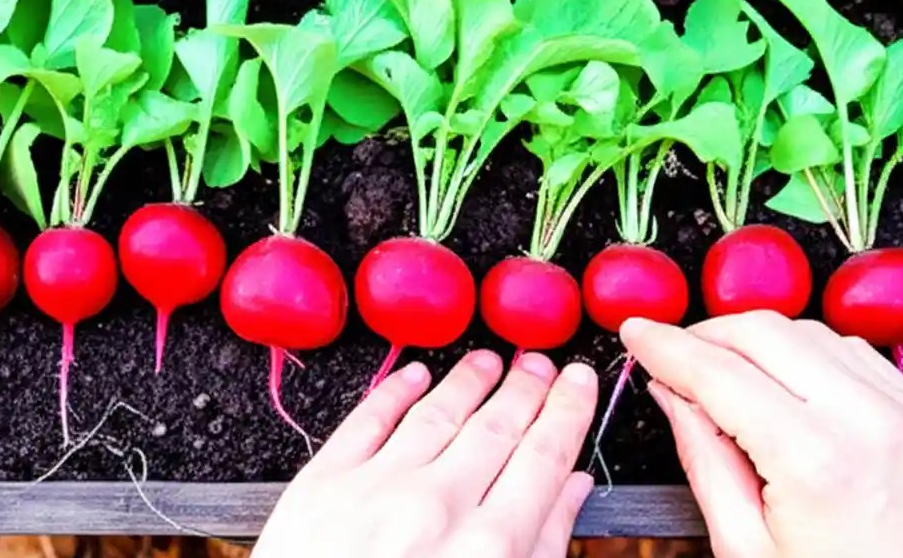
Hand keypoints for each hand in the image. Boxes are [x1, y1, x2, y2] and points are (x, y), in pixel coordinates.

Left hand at [253, 350, 598, 557]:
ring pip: (437, 412)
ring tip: (489, 362)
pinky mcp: (324, 485)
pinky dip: (396, 390)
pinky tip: (415, 375)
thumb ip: (542, 545)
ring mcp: (377, 490)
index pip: (544, 456)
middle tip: (539, 363)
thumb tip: (572, 489)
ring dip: (469, 379)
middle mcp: (437, 510)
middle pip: (496, 427)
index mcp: (489, 549)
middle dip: (525, 388)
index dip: (567, 411)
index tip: (578, 382)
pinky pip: (368, 420)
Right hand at [621, 311, 902, 557]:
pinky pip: (855, 352)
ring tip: (724, 374)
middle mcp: (867, 420)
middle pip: (764, 332)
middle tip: (671, 355)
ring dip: (756, 340)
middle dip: (705, 334)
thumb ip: (704, 461)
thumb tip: (673, 398)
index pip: (718, 372)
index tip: (638, 335)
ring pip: (809, 331)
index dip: (665, 346)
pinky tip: (784, 380)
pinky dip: (808, 353)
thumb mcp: (749, 550)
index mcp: (816, 460)